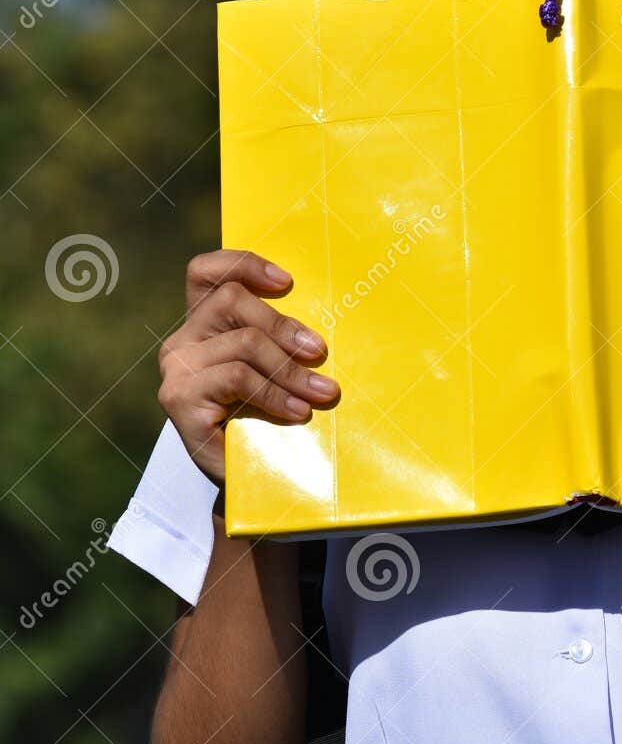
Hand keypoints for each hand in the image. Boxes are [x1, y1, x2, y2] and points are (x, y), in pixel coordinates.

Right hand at [158, 250, 338, 483]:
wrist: (240, 479)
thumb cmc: (262, 419)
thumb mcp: (270, 371)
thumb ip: (276, 341)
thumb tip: (319, 327)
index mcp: (200, 324)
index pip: (205, 272)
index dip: (243, 264)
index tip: (287, 282)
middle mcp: (181, 341)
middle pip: (231, 301)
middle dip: (283, 325)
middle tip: (319, 352)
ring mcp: (177, 370)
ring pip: (243, 343)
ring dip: (291, 369)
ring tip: (322, 392)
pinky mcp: (179, 400)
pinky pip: (238, 378)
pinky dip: (276, 393)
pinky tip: (298, 409)